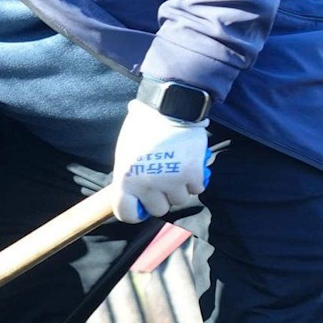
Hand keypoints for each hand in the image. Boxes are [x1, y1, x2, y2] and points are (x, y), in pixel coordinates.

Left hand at [109, 99, 210, 223]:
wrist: (168, 108)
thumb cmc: (143, 129)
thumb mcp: (125, 153)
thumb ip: (129, 176)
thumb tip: (134, 196)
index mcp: (126, 178)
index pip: (126, 213)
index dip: (134, 213)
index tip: (141, 208)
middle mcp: (147, 184)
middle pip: (159, 210)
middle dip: (162, 198)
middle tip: (163, 182)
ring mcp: (171, 180)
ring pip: (180, 200)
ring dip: (180, 188)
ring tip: (176, 168)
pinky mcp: (192, 173)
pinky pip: (197, 189)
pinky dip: (196, 180)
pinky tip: (190, 166)